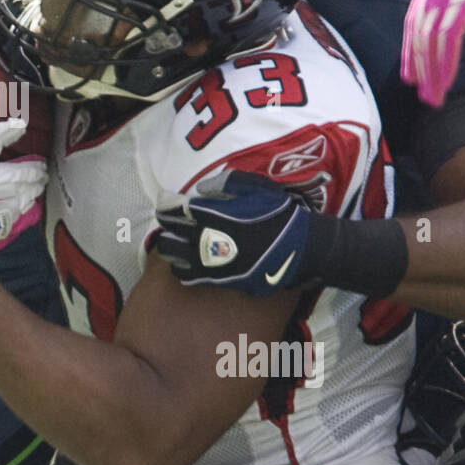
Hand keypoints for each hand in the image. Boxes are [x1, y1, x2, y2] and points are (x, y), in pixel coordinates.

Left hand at [154, 170, 312, 295]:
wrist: (299, 249)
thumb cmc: (278, 215)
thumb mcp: (256, 188)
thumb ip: (226, 184)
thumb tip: (201, 189)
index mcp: (211, 215)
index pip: (173, 210)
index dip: (166, 205)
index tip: (166, 200)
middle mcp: (204, 240)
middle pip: (168, 236)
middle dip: (166, 228)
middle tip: (170, 222)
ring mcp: (208, 263)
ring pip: (173, 258)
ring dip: (170, 248)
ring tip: (176, 242)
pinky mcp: (217, 280)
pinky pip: (186, 276)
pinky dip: (180, 268)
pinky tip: (185, 262)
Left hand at [401, 0, 464, 107]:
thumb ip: (455, 2)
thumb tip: (446, 31)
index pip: (413, 20)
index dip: (411, 50)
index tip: (411, 74)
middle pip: (418, 33)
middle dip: (418, 66)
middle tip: (420, 92)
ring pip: (429, 40)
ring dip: (431, 72)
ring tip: (433, 96)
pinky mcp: (463, 1)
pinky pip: (447, 39)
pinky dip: (445, 63)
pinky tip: (445, 82)